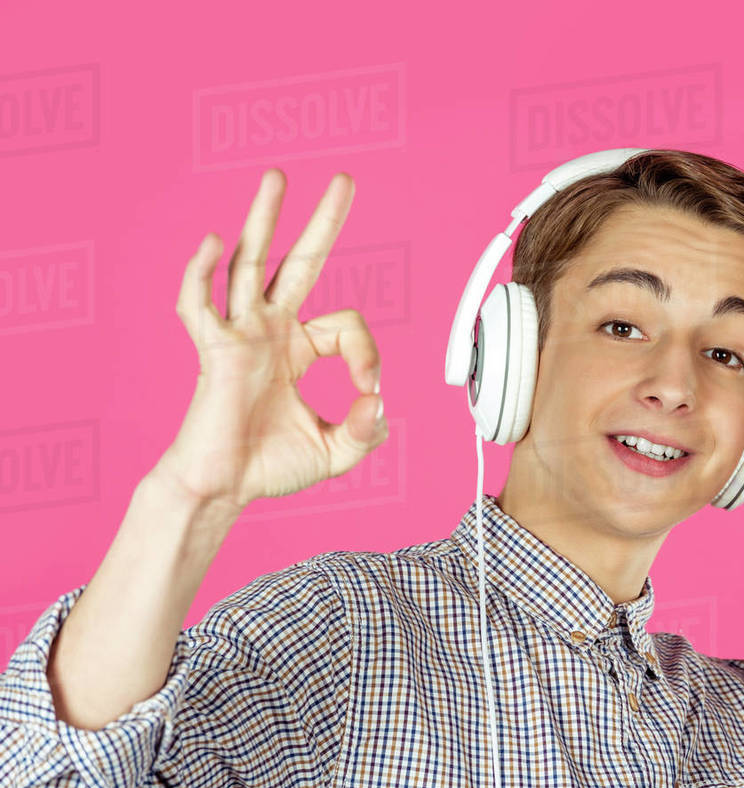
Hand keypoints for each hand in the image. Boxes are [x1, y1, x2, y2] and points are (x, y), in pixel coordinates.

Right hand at [155, 169, 386, 508]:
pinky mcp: (212, 349)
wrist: (223, 489)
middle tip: (343, 181)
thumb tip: (379, 403)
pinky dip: (202, 272)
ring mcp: (239, 335)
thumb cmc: (268, 466)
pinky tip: (215, 242)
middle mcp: (269, 331)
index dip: (367, 353)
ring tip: (277, 177)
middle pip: (297, 262)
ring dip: (263, 219)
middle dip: (321, 222)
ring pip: (250, 264)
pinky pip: (200, 303)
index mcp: (298, 348)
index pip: (347, 325)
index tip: (369, 390)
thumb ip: (367, 431)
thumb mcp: (337, 450)